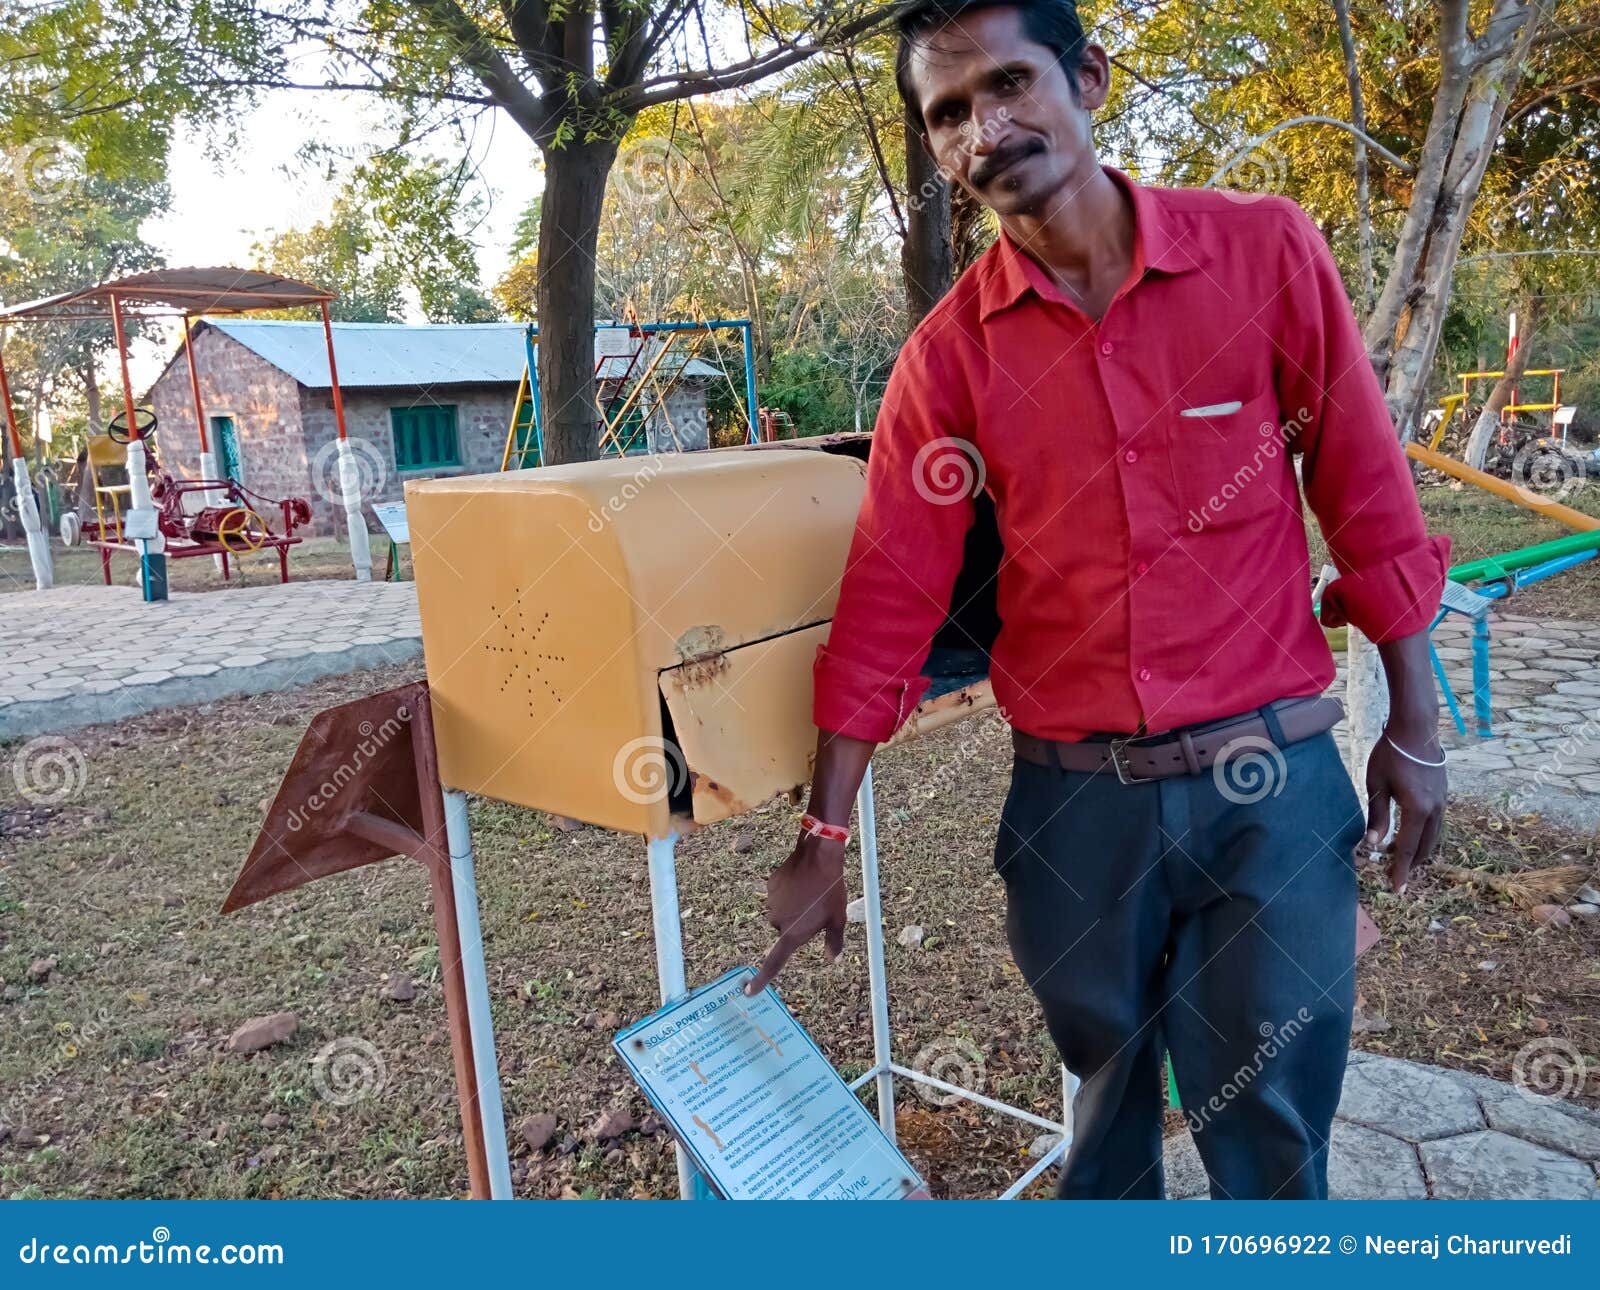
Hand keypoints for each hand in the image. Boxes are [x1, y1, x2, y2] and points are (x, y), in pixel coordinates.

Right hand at [744, 835, 846, 994]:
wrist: (818, 857)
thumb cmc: (831, 891)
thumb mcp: (837, 919)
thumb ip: (833, 942)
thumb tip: (834, 960)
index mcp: (793, 934)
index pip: (774, 963)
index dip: (761, 980)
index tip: (749, 991)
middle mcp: (777, 922)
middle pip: (785, 930)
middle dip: (798, 923)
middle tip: (816, 908)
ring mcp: (771, 903)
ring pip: (781, 912)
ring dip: (793, 907)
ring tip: (810, 892)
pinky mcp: (769, 886)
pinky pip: (778, 895)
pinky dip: (788, 892)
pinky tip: (800, 881)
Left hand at [1362, 725, 1445, 892]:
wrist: (1416, 730)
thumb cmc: (1390, 755)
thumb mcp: (1376, 785)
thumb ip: (1377, 816)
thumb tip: (1372, 844)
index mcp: (1417, 809)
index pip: (1407, 847)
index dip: (1401, 870)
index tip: (1398, 889)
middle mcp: (1435, 809)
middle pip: (1424, 847)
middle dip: (1411, 864)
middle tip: (1398, 878)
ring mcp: (1443, 802)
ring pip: (1434, 837)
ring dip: (1420, 851)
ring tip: (1404, 861)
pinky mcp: (1444, 795)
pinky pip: (1437, 824)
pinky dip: (1426, 837)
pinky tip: (1415, 837)